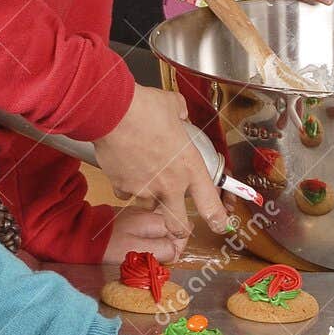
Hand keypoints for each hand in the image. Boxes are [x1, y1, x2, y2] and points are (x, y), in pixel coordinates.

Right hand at [95, 84, 229, 240]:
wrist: (113, 113)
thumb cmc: (145, 108)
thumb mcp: (174, 107)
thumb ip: (181, 115)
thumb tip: (179, 114)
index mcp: (190, 167)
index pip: (211, 205)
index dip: (218, 220)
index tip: (220, 224)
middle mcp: (169, 184)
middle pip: (178, 225)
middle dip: (179, 228)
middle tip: (178, 223)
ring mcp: (144, 189)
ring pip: (149, 208)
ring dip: (150, 200)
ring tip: (147, 182)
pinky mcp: (122, 186)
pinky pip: (125, 193)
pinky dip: (126, 186)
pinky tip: (125, 171)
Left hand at [102, 204, 185, 265]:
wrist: (78, 233)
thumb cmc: (106, 245)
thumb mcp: (136, 251)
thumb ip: (160, 249)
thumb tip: (175, 251)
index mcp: (153, 219)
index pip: (181, 229)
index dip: (178, 247)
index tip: (167, 258)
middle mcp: (148, 213)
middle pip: (172, 226)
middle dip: (170, 242)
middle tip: (158, 256)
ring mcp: (138, 213)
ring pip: (159, 227)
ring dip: (158, 240)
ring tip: (145, 252)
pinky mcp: (128, 217)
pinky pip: (146, 226)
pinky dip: (146, 237)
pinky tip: (135, 244)